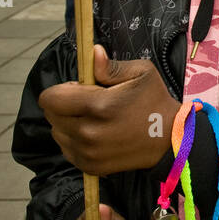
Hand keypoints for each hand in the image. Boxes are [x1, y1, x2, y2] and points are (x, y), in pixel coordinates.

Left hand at [38, 45, 176, 175]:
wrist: (169, 139)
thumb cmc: (154, 101)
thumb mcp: (141, 73)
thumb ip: (111, 66)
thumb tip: (93, 53)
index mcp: (98, 106)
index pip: (50, 98)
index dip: (61, 90)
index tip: (80, 89)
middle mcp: (88, 132)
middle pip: (51, 115)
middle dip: (65, 105)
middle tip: (90, 103)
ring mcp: (87, 152)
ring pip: (57, 133)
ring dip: (68, 124)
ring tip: (94, 120)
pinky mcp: (89, 166)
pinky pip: (67, 149)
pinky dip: (75, 140)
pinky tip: (96, 134)